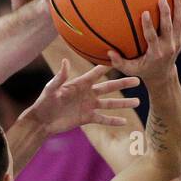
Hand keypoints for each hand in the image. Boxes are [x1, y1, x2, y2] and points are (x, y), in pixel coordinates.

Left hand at [22, 59, 139, 135]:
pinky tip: (125, 121)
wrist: (42, 121)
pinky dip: (113, 120)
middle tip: (138, 79)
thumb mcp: (51, 89)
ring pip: (110, 104)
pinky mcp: (87, 118)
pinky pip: (103, 119)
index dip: (108, 66)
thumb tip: (65, 61)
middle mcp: (87, 93)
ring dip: (123, 103)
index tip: (121, 59)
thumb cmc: (44, 102)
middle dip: (123, 84)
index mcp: (80, 83)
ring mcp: (88, 106)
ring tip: (138, 102)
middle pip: (108, 87)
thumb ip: (60, 77)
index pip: (96, 73)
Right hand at [107, 0, 180, 85]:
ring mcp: (178, 41)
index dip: (148, 26)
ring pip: (179, 22)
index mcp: (156, 53)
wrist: (163, 75)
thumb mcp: (130, 70)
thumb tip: (108, 52)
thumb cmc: (143, 69)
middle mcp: (168, 47)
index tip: (144, 13)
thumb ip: (119, 62)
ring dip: (179, 6)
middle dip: (166, 12)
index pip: (152, 37)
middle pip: (168, 27)